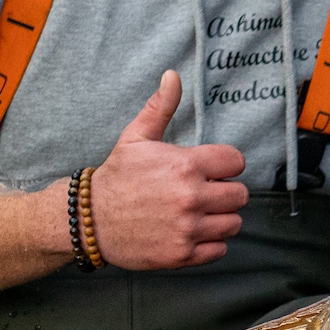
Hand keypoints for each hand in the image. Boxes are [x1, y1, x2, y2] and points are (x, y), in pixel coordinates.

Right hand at [87, 71, 248, 268]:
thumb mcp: (136, 137)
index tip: (212, 170)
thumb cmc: (117, 177)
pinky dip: (210, 244)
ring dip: (220, 219)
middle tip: (205, 193)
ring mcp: (187, 228)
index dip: (226, 165)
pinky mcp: (182, 254)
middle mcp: (191, 197)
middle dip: (226, 193)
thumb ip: (160, 107)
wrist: (89, 219)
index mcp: (185, 165)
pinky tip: (192, 232)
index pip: (237, 162)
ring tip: (199, 214)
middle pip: (240, 195)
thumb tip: (173, 75)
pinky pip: (219, 250)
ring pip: (233, 224)